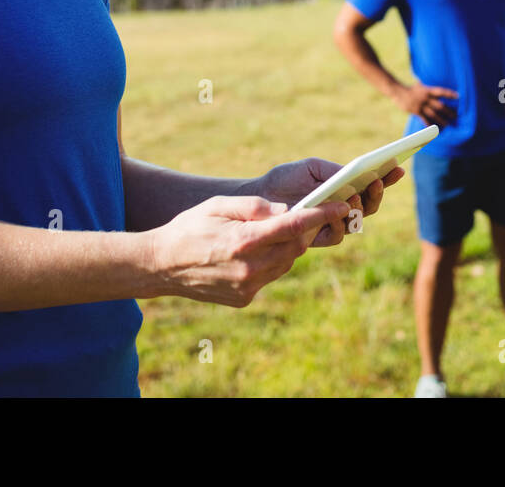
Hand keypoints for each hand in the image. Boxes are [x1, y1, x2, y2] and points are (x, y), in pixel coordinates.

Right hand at [145, 194, 348, 306]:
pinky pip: (271, 276)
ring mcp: (248, 287)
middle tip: (301, 215)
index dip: (322, 214)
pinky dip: (271, 262)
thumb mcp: (219, 205)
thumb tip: (288, 210)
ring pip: (287, 263)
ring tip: (270, 233)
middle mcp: (249, 268)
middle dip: (303, 229)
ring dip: (287, 246)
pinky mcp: (245, 299)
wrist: (161, 266)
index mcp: (244, 241)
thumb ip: (256, 206)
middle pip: (296, 246)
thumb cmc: (190, 227)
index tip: (343, 205)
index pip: (295, 225)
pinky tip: (253, 252)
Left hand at [250, 157, 404, 245]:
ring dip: (360, 207)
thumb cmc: (286, 179)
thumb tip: (354, 174)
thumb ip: (333, 170)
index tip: (398, 166)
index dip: (388, 177)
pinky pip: (337, 234)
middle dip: (377, 192)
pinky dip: (340, 223)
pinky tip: (338, 212)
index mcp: (345, 188)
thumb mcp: (311, 167)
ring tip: (356, 193)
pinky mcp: (319, 238)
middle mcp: (343, 207)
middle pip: (370, 204)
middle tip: (377, 179)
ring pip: (358, 220)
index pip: (372, 184)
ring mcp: (333, 224)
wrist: (260, 197)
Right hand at [394, 83, 458, 127]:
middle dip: (448, 111)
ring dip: (441, 120)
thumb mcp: (419, 86)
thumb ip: (427, 88)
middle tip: (455, 116)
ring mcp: (421, 105)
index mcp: (428, 90)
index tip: (458, 96)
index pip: (441, 91)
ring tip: (447, 124)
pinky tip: (433, 128)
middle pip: (439, 105)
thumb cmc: (410, 89)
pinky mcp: (416, 111)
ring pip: (433, 114)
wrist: (397, 91)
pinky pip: (424, 119)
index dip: (449, 94)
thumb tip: (435, 89)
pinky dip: (429, 124)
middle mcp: (426, 98)